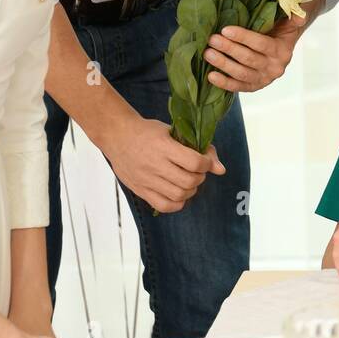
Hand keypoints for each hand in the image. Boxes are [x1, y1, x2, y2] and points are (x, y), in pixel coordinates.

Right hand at [104, 118, 224, 213]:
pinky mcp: (140, 190)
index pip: (195, 162)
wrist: (117, 136)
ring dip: (191, 190)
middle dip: (200, 177)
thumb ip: (199, 148)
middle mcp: (155, 164)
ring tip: (188, 182)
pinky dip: (177, 203)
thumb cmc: (148, 131)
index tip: (205, 161)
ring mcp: (146, 179)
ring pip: (179, 195)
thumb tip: (221, 169)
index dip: (207, 164)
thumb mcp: (173, 131)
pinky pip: (163, 206)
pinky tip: (178, 193)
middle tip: (197, 171)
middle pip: (189, 181)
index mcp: (164, 146)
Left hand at [205, 14, 307, 92]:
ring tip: (208, 54)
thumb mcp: (288, 21)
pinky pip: (238, 87)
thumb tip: (299, 16)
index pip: (261, 44)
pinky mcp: (255, 86)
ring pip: (241, 73)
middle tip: (212, 39)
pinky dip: (224, 83)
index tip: (225, 29)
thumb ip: (293, 16)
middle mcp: (275, 68)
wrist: (281, 46)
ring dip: (223, 64)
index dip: (243, 37)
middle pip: (249, 59)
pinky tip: (211, 76)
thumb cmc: (279, 29)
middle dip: (229, 49)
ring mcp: (265, 79)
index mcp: (283, 51)